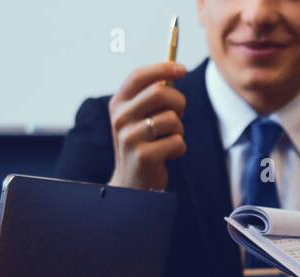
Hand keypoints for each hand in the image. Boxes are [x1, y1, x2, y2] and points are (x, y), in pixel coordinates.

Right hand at [106, 62, 187, 191]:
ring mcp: (130, 138)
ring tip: (170, 139)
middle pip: (159, 92)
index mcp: (117, 105)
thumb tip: (175, 72)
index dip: (163, 68)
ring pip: (171, 119)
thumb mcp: (139, 118)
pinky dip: (179, 148)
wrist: (131, 185)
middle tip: (180, 113)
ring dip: (179, 129)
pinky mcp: (144, 156)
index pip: (138, 76)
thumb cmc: (142, 145)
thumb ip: (152, 97)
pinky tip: (168, 155)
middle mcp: (120, 119)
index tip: (182, 70)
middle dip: (178, 101)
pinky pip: (177, 141)